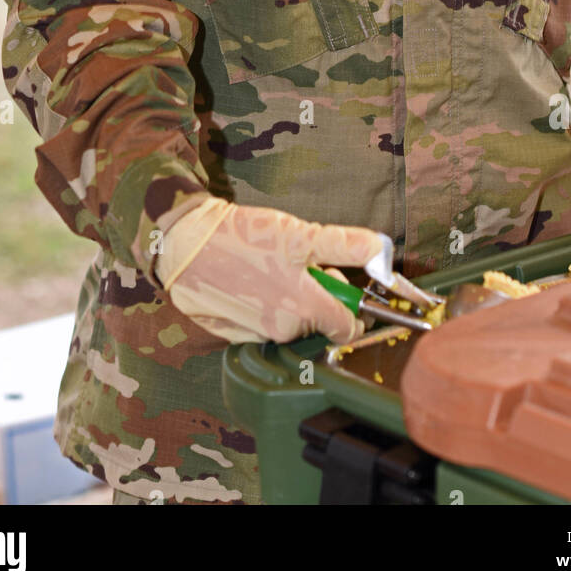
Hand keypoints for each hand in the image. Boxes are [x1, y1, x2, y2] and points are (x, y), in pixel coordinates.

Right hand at [153, 197, 382, 344]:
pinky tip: (247, 279)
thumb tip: (382, 252)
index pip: (348, 327)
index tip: (337, 282)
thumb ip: (347, 246)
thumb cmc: (246, 237)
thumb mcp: (302, 234)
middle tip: (299, 263)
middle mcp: (283, 332)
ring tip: (268, 265)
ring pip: (288, 322)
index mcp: (306, 310)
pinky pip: (259, 324)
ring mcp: (255, 335)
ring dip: (287, 299)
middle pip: (317, 321)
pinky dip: (259, 305)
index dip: (349, 304)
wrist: (188, 243)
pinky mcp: (230, 334)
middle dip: (315, 295)